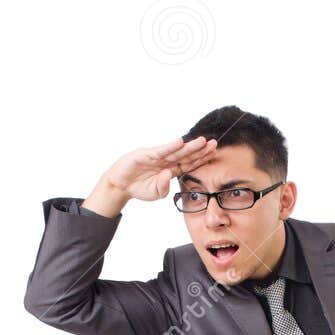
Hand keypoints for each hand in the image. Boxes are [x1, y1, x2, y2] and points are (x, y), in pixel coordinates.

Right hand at [83, 136, 218, 216]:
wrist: (120, 185)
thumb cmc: (138, 188)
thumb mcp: (155, 193)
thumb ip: (163, 188)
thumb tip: (168, 174)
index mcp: (171, 170)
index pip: (189, 164)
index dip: (201, 159)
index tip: (213, 154)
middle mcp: (166, 161)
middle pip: (186, 155)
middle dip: (200, 150)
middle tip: (214, 144)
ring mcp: (157, 157)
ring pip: (176, 151)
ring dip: (189, 146)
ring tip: (202, 141)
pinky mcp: (146, 154)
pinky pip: (160, 151)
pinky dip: (170, 147)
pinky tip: (180, 142)